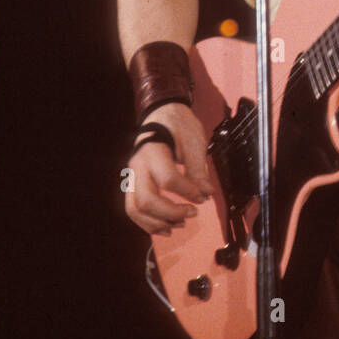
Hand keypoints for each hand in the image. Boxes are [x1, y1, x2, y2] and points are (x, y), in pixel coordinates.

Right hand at [123, 102, 213, 235]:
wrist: (162, 113)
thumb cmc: (179, 125)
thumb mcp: (194, 142)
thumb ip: (198, 170)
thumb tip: (206, 194)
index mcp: (153, 151)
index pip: (168, 180)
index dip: (188, 192)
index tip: (204, 197)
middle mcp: (137, 165)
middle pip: (146, 200)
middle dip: (171, 213)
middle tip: (193, 213)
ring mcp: (132, 175)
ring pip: (135, 209)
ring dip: (157, 223)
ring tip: (180, 224)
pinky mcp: (134, 183)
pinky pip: (134, 208)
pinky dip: (148, 222)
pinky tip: (166, 226)